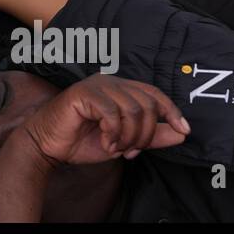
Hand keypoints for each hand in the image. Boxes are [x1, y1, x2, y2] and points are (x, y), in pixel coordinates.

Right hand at [22, 75, 189, 166]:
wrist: (50, 145)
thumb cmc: (83, 141)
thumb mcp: (125, 141)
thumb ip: (152, 137)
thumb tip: (182, 133)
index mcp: (120, 89)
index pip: (154, 94)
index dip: (171, 111)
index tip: (184, 130)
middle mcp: (110, 82)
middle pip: (146, 104)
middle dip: (144, 134)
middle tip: (131, 150)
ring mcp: (96, 85)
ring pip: (132, 110)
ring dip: (128, 137)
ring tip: (116, 147)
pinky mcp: (84, 93)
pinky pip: (112, 113)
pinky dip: (113, 134)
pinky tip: (105, 142)